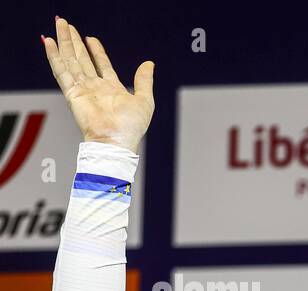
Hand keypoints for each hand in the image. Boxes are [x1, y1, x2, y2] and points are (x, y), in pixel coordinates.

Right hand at [42, 17, 153, 152]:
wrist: (115, 141)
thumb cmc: (130, 128)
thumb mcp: (144, 100)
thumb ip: (144, 80)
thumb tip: (149, 63)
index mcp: (111, 89)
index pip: (101, 64)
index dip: (96, 51)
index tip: (90, 37)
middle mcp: (95, 87)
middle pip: (82, 59)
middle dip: (75, 40)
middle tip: (66, 24)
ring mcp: (82, 89)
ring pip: (70, 60)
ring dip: (64, 42)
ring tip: (59, 25)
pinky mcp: (71, 92)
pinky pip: (61, 70)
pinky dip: (54, 56)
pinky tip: (49, 42)